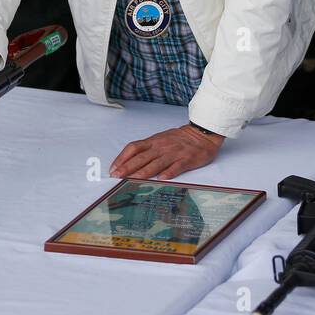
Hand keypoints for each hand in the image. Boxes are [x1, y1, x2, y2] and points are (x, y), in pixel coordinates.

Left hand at [109, 124, 224, 180]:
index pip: (134, 148)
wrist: (201, 133)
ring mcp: (173, 153)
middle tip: (117, 176)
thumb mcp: (160, 139)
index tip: (113, 168)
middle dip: (127, 167)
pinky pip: (176, 167)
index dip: (122, 158)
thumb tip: (130, 161)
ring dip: (143, 172)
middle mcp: (161, 147)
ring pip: (156, 164)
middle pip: (141, 157)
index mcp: (153, 141)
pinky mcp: (186, 160)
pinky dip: (168, 173)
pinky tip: (161, 179)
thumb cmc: (179, 138)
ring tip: (132, 180)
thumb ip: (147, 149)